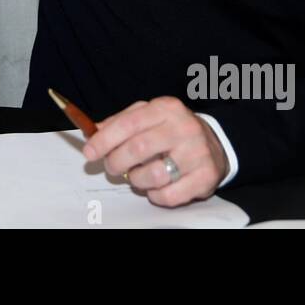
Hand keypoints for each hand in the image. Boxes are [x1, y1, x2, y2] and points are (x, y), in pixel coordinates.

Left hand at [81, 97, 228, 207]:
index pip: (129, 124)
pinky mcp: (206, 178)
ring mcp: (197, 153)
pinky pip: (169, 195)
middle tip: (111, 167)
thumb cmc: (172, 129)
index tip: (89, 152)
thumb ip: (121, 122)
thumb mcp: (149, 115)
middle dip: (116, 162)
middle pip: (138, 149)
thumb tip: (93, 133)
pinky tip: (155, 187)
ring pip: (153, 175)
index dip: (104, 140)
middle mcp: (184, 128)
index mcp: (166, 108)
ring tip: (136, 176)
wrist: (215, 143)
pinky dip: (155, 195)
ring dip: (136, 180)